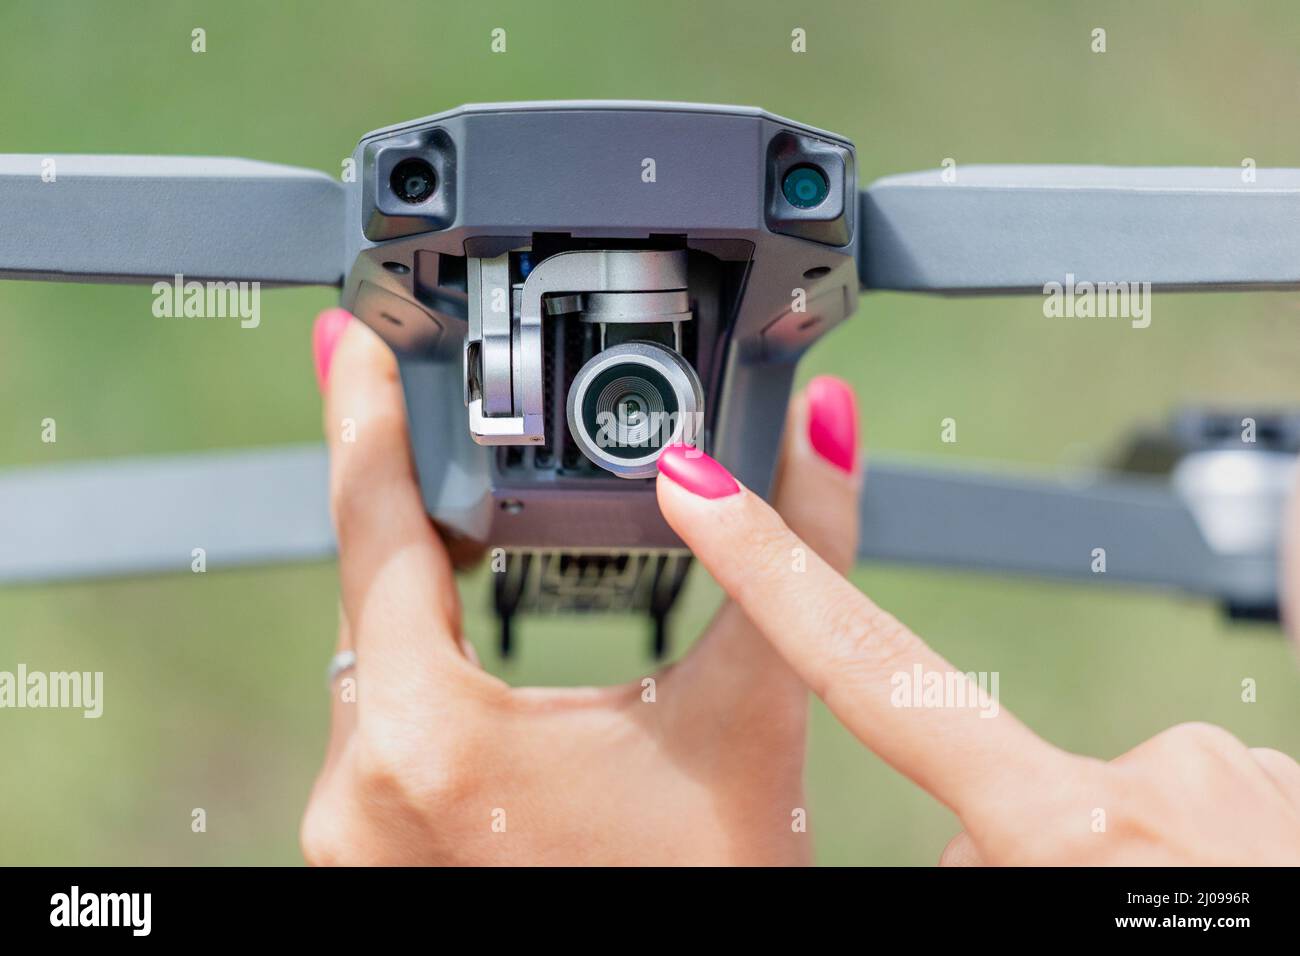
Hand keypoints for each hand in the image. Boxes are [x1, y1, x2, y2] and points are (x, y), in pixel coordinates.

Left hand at [298, 308, 862, 864]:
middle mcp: (361, 789)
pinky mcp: (364, 856)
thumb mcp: (750, 721)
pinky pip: (380, 719)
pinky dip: (419, 657)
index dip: (362, 411)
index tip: (350, 334)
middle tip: (413, 388)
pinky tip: (463, 625)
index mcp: (433, 737)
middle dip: (406, 491)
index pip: (375, 527)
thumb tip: (825, 428)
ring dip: (418, 583)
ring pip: (376, 660)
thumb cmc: (698, 897)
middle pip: (372, 590)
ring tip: (462, 509)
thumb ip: (792, 563)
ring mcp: (350, 833)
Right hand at [653, 438, 1299, 864]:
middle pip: (1001, 794)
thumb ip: (989, 862)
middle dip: (1006, 855)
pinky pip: (1183, 806)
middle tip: (1068, 920)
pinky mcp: (1273, 767)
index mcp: (1060, 829)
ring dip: (1106, 865)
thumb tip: (963, 841)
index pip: (872, 670)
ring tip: (1161, 922)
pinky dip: (1178, 856)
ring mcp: (1230, 770)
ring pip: (1097, 806)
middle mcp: (1146, 777)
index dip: (771, 572)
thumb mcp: (1025, 945)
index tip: (702, 483)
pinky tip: (1209, 895)